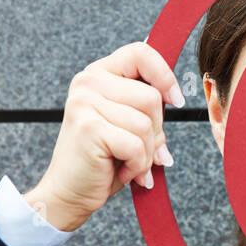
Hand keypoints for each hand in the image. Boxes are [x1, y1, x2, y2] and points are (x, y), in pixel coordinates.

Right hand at [24, 41, 184, 230]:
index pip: (140, 52)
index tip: (175, 100)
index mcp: (99, 74)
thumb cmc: (103, 159)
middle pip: (151, 97)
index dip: (164, 76)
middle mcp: (88, 82)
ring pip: (146, 124)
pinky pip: (136, 145)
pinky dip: (137, 165)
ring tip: (130, 163)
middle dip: (156, 132)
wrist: (70, 193)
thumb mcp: (128, 124)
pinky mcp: (89, 128)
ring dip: (146, 153)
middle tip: (141, 151)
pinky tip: (123, 171)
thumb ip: (146, 106)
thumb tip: (175, 95)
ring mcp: (85, 103)